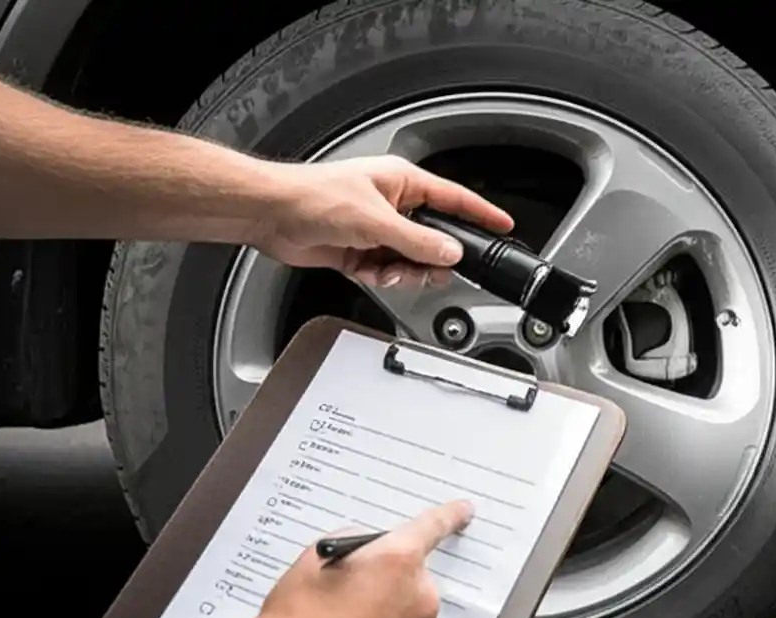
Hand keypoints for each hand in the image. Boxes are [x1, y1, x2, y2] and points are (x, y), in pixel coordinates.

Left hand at [249, 156, 513, 288]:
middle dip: (430, 258)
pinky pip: (386, 271)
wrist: (271, 215)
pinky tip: (369, 272)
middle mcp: (392, 204)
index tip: (503, 226)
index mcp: (402, 182)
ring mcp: (375, 229)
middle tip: (430, 268)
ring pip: (410, 259)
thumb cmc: (313, 197)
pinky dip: (381, 276)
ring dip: (403, 271)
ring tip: (389, 271)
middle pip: (432, 237)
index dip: (481, 214)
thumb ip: (417, 241)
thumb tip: (450, 252)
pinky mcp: (358, 251)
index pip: (454, 198)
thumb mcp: (375, 221)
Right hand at [254, 500, 474, 617]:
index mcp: (397, 560)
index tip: (464, 510)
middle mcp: (420, 596)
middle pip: (415, 578)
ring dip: (392, 616)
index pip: (432, 527)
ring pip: (414, 614)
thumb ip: (354, 545)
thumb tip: (369, 553)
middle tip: (353, 600)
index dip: (450, 516)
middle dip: (391, 583)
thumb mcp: (315, 560)